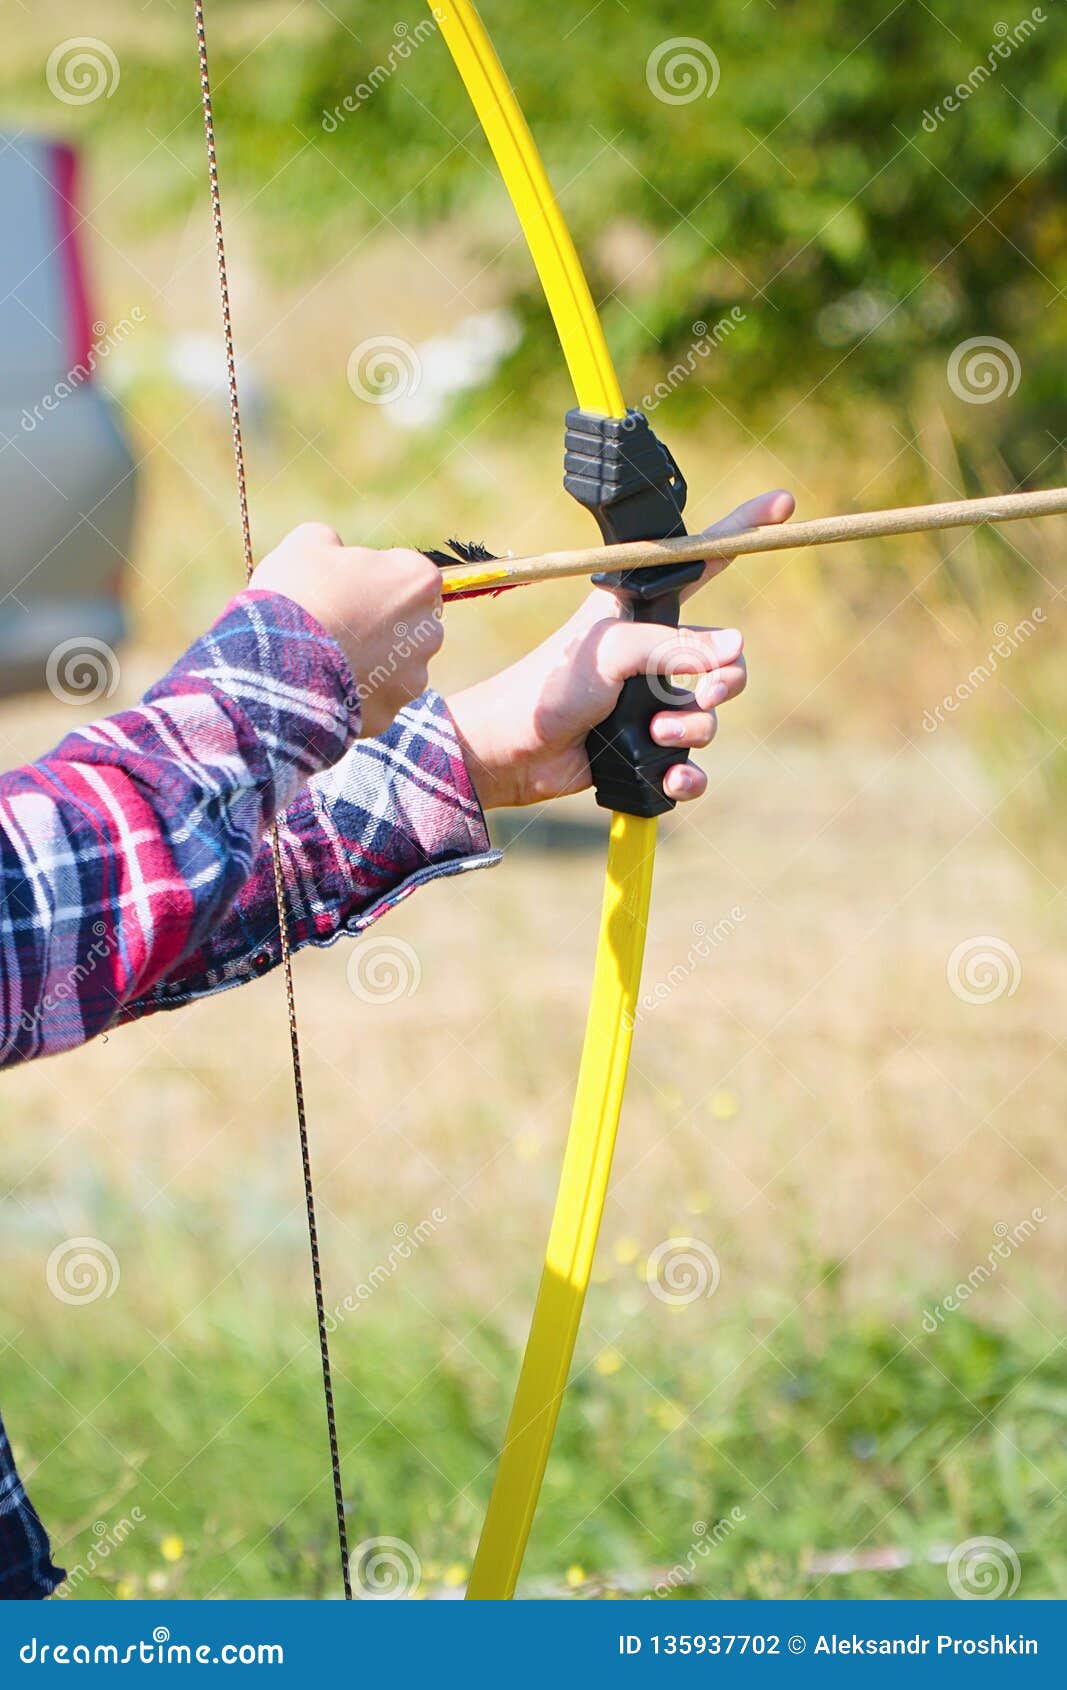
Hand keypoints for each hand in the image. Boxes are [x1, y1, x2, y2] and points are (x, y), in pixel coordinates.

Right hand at [251, 523, 442, 736]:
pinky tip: (323, 687)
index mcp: (418, 581)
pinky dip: (354, 696)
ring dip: (370, 663)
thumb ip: (333, 542)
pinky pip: (373, 701)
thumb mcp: (306, 545)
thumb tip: (335, 550)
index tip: (345, 587)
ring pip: (394, 666)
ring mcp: (412, 678)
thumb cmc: (295, 595)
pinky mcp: (390, 714)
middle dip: (379, 624)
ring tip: (325, 659)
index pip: (407, 573)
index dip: (374, 579)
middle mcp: (429, 631)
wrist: (275, 665)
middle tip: (335, 624)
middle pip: (408, 623)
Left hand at [447, 489, 793, 809]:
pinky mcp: (645, 750)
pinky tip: (672, 780)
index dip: (738, 532)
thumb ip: (672, 647)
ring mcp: (650, 703)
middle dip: (726, 678)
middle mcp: (653, 654)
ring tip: (656, 736)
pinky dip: (687, 776)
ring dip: (691, 730)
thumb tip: (734, 651)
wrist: (509, 752)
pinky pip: (691, 765)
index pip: (698, 564)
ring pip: (708, 716)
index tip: (781, 507)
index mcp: (640, 612)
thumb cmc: (546, 688)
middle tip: (707, 693)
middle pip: (724, 657)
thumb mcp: (609, 651)